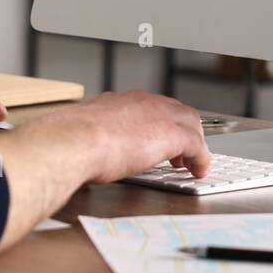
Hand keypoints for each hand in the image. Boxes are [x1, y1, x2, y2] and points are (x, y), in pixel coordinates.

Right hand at [61, 90, 211, 183]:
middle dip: (182, 130)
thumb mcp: (84, 133)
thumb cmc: (71, 140)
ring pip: (192, 124)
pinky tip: (198, 171)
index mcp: (121, 102)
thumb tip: (88, 147)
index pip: (151, 107)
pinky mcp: (172, 135)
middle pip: (177, 111)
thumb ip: (93, 135)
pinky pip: (197, 145)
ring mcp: (160, 115)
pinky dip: (201, 158)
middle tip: (180, 151)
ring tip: (190, 163)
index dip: (160, 123)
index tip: (157, 137)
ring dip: (194, 143)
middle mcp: (143, 103)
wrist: (76, 140)